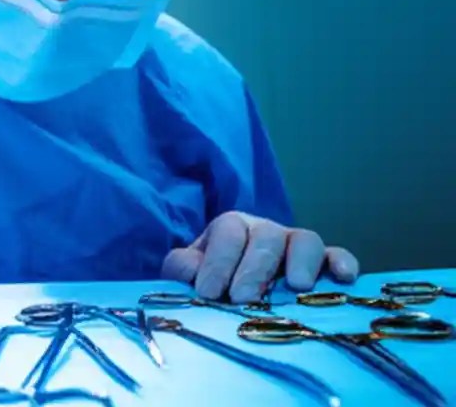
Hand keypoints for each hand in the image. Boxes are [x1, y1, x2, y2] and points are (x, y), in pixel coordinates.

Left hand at [161, 211, 358, 303]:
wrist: (237, 290)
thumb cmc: (212, 280)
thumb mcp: (189, 273)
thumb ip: (182, 268)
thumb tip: (192, 271)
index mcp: (231, 227)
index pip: (228, 233)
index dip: (218, 261)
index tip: (208, 292)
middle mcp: (266, 231)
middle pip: (266, 238)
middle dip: (254, 269)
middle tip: (242, 299)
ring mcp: (296, 245)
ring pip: (305, 240)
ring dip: (302, 261)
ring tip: (296, 287)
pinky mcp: (324, 263)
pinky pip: (337, 255)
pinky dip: (342, 262)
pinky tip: (344, 278)